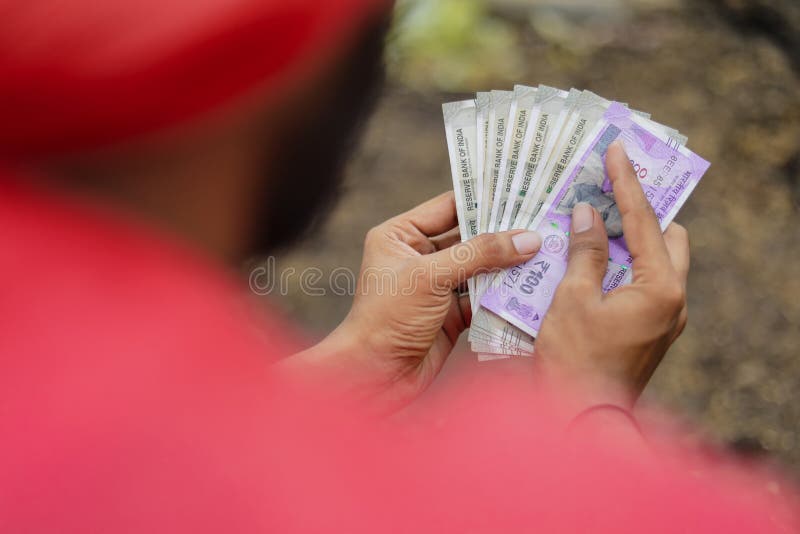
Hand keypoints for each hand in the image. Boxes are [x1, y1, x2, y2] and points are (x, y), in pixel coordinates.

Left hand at [287, 192, 542, 408]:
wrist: (374, 376)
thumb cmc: (389, 317)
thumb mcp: (431, 276)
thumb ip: (479, 254)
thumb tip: (528, 238)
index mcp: (400, 235)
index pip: (448, 207)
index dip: (483, 199)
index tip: (521, 191)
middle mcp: (418, 256)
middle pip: (469, 237)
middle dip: (503, 233)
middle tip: (544, 221)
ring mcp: (437, 286)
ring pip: (480, 268)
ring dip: (508, 264)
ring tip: (547, 250)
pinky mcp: (451, 314)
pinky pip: (483, 296)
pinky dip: (505, 293)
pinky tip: (534, 284)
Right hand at [534, 141, 689, 411]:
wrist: (582, 421)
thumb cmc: (574, 361)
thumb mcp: (572, 300)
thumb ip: (584, 253)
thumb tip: (587, 214)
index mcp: (660, 288)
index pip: (643, 222)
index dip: (628, 183)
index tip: (619, 149)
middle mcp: (673, 301)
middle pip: (667, 239)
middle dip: (640, 213)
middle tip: (608, 192)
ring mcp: (664, 319)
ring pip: (656, 263)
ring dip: (629, 241)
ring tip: (594, 223)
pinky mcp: (649, 332)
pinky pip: (642, 285)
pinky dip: (622, 267)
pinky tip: (590, 263)